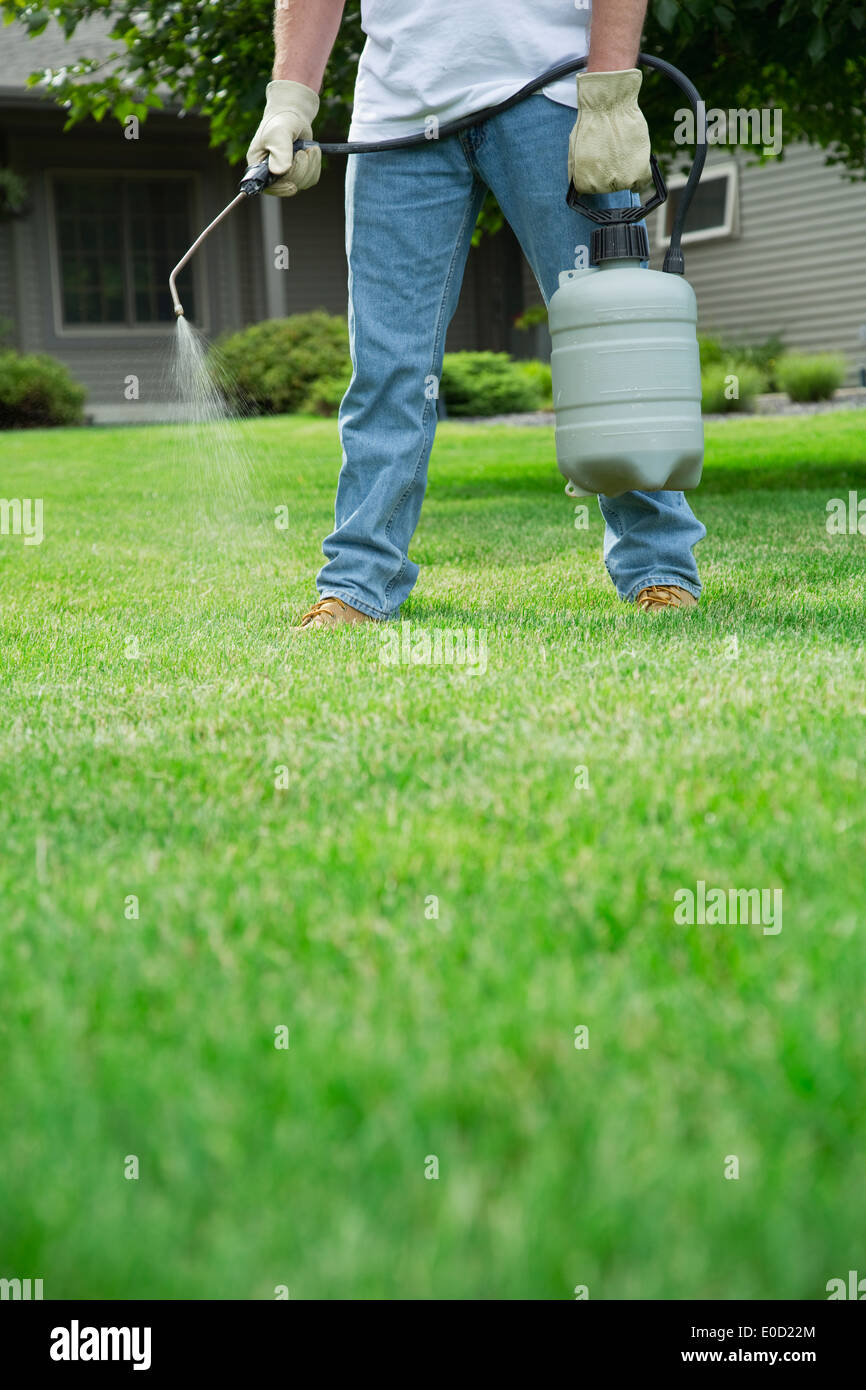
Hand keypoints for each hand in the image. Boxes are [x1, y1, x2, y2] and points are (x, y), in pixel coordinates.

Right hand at [246, 80, 321, 196]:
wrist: (292, 115)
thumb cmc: (280, 122)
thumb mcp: (278, 133)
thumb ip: (280, 151)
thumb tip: (280, 171)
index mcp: (258, 166)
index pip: (268, 188)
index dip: (281, 189)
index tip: (292, 185)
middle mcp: (271, 174)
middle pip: (289, 186)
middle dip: (300, 169)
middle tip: (302, 152)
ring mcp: (286, 175)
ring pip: (302, 183)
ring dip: (310, 165)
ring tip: (309, 148)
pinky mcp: (299, 173)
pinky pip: (311, 178)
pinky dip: (315, 165)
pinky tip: (312, 151)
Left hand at [568, 69, 652, 194]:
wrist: (608, 105)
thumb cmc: (590, 124)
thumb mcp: (575, 152)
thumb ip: (577, 173)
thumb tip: (580, 191)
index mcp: (583, 183)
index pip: (590, 190)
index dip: (594, 174)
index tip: (597, 161)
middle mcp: (602, 186)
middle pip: (609, 187)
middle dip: (610, 172)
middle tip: (611, 152)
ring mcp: (621, 181)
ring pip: (626, 184)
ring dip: (626, 171)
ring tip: (621, 150)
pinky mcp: (639, 171)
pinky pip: (643, 183)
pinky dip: (641, 176)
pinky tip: (637, 166)